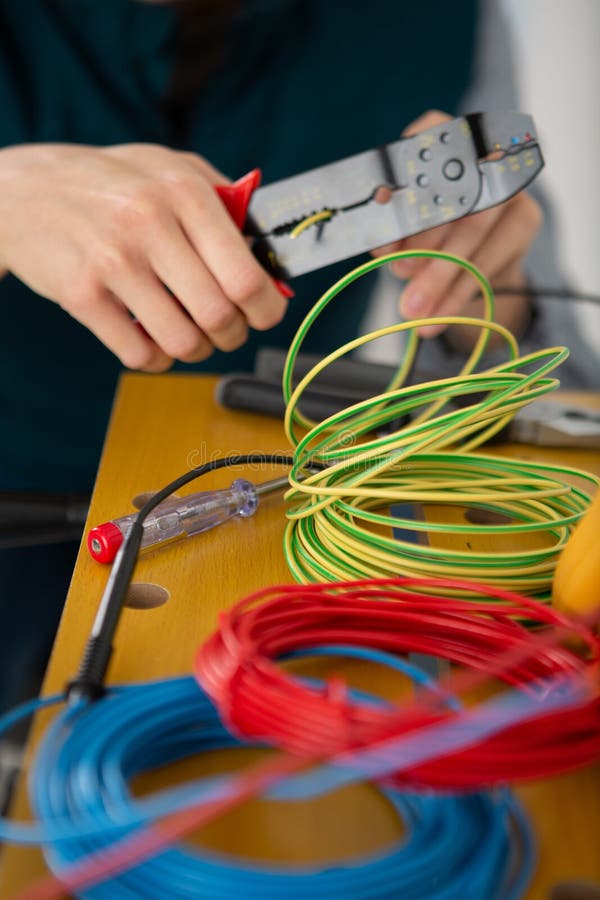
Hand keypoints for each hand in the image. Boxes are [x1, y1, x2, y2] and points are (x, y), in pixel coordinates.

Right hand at [0, 143, 286, 370]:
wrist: (23, 191)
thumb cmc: (111, 183)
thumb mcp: (171, 167)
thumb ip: (227, 203)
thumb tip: (272, 254)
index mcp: (184, 192)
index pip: (247, 276)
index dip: (267, 308)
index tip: (263, 314)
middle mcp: (149, 224)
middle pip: (220, 317)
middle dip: (232, 334)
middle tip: (225, 329)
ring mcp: (113, 262)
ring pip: (184, 343)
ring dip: (195, 349)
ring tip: (187, 333)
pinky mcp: (82, 295)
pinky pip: (141, 354)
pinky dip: (156, 358)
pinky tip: (151, 337)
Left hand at [375, 111, 541, 343]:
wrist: (469, 253)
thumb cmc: (425, 228)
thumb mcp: (399, 227)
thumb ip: (389, 231)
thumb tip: (379, 246)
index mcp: (440, 135)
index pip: (421, 152)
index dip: (400, 192)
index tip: (383, 231)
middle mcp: (480, 152)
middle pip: (449, 199)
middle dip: (421, 247)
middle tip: (400, 281)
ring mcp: (508, 184)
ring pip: (472, 233)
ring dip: (439, 278)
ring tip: (414, 310)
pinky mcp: (525, 219)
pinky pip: (489, 262)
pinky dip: (458, 294)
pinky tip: (438, 316)